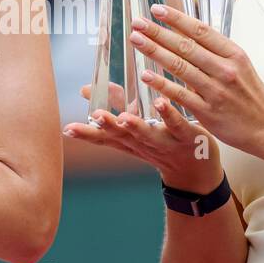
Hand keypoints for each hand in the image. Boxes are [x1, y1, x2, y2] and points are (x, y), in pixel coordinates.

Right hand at [64, 84, 223, 194]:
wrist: (196, 173)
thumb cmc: (161, 142)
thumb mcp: (134, 125)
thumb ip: (114, 102)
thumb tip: (85, 89)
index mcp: (129, 140)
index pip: (104, 138)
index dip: (86, 133)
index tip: (68, 129)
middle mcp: (144, 142)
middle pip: (123, 136)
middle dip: (108, 127)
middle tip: (94, 118)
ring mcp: (166, 141)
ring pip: (148, 133)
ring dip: (135, 126)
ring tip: (123, 117)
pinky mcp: (188, 137)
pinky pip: (177, 125)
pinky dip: (169, 115)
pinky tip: (161, 103)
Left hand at [126, 3, 263, 155]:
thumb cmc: (251, 96)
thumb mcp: (240, 66)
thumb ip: (216, 52)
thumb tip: (188, 34)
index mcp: (234, 54)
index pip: (200, 30)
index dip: (176, 18)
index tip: (156, 9)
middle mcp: (225, 69)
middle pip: (186, 45)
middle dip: (158, 31)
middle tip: (137, 22)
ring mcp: (216, 90)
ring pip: (180, 66)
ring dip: (155, 51)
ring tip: (136, 40)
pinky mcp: (208, 111)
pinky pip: (180, 94)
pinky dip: (162, 84)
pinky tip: (145, 75)